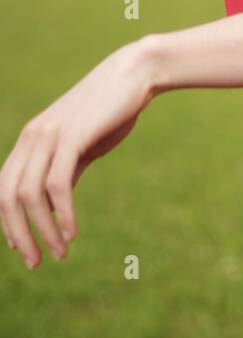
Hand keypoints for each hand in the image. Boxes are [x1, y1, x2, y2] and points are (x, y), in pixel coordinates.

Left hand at [0, 39, 155, 268]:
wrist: (133, 75)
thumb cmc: (110, 110)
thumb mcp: (81, 144)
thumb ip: (64, 169)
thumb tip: (54, 203)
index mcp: (30, 140)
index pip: (3, 190)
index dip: (8, 224)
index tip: (25, 250)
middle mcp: (32, 138)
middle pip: (7, 197)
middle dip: (19, 235)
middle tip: (36, 262)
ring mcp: (49, 136)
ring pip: (28, 194)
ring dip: (42, 230)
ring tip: (59, 252)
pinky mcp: (72, 137)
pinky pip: (57, 184)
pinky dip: (61, 213)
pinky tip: (72, 231)